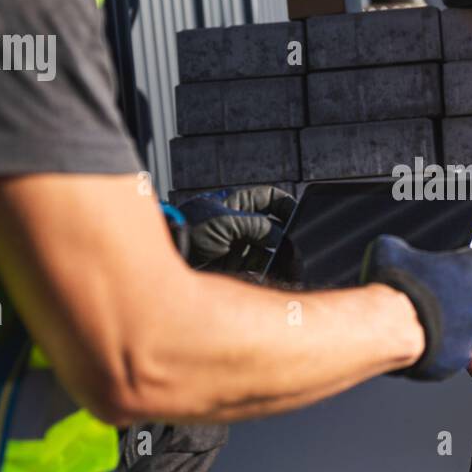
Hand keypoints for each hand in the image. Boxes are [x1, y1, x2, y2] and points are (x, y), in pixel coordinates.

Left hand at [176, 185, 295, 272]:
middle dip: (287, 236)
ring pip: (269, 247)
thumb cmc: (190, 229)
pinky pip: (259, 265)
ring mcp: (238, 242)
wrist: (169, 254)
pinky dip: (269, 269)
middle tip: (299, 247)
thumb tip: (282, 239)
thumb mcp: (226, 222)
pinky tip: (277, 273)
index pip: (271, 199)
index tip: (302, 217)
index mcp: (238, 203)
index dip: (287, 206)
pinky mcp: (234, 262)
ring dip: (280, 256)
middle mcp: (240, 221)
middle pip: (274, 226)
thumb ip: (258, 227)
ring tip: (291, 264)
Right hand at [360, 236, 471, 380]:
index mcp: (465, 268)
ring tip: (419, 327)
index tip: (462, 272)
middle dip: (452, 302)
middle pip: (471, 298)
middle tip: (427, 304)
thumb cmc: (393, 286)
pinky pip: (454, 352)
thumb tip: (396, 253)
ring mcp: (471, 329)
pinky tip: (420, 346)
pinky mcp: (461, 355)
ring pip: (463, 327)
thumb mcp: (389, 251)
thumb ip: (402, 250)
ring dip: (446, 327)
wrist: (389, 326)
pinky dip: (440, 351)